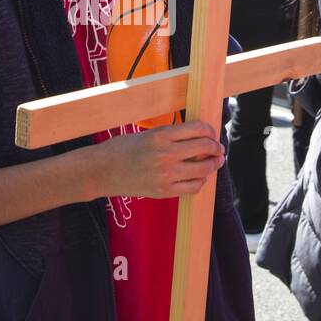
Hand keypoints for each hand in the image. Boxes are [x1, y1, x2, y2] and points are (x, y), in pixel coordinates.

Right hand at [92, 119, 224, 198]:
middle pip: (205, 148)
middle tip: (218, 148)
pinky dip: (201, 181)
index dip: (210, 130)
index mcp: (161, 136)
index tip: (212, 133)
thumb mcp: (147, 135)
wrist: (102, 171)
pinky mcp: (164, 191)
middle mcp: (166, 154)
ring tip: (215, 162)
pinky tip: (199, 177)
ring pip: (203, 169)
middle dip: (216, 147)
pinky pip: (193, 187)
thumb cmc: (122, 149)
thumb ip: (171, 136)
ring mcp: (166, 175)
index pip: (198, 129)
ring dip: (213, 165)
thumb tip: (199, 137)